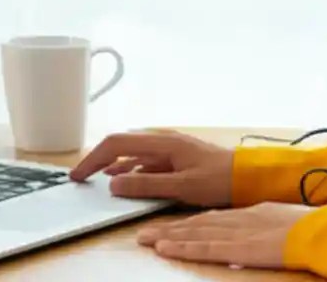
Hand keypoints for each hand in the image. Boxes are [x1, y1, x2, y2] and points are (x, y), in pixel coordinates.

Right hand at [69, 130, 234, 207]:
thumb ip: (146, 185)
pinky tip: (125, 181)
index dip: (93, 158)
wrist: (248, 177)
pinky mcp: (176, 158)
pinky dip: (130, 170)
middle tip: (81, 176)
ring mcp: (170, 148)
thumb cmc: (220, 179)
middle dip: (98, 159)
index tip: (78, 174)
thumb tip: (113, 184)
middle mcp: (163, 140)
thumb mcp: (181, 186)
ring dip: (113, 165)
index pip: (116, 143)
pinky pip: (145, 162)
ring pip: (132, 154)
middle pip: (121, 145)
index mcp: (162, 141)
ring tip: (96, 179)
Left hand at [136, 202, 315, 269]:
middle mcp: (239, 219)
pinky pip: (204, 248)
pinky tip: (166, 249)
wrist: (321, 230)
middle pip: (198, 222)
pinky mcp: (237, 247)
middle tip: (147, 231)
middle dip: (171, 228)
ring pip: (194, 233)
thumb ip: (266, 229)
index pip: (214, 217)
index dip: (191, 222)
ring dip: (169, 237)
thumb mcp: (284, 223)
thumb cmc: (312, 228)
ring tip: (146, 240)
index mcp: (252, 213)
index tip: (175, 226)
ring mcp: (236, 232)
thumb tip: (255, 240)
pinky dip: (183, 248)